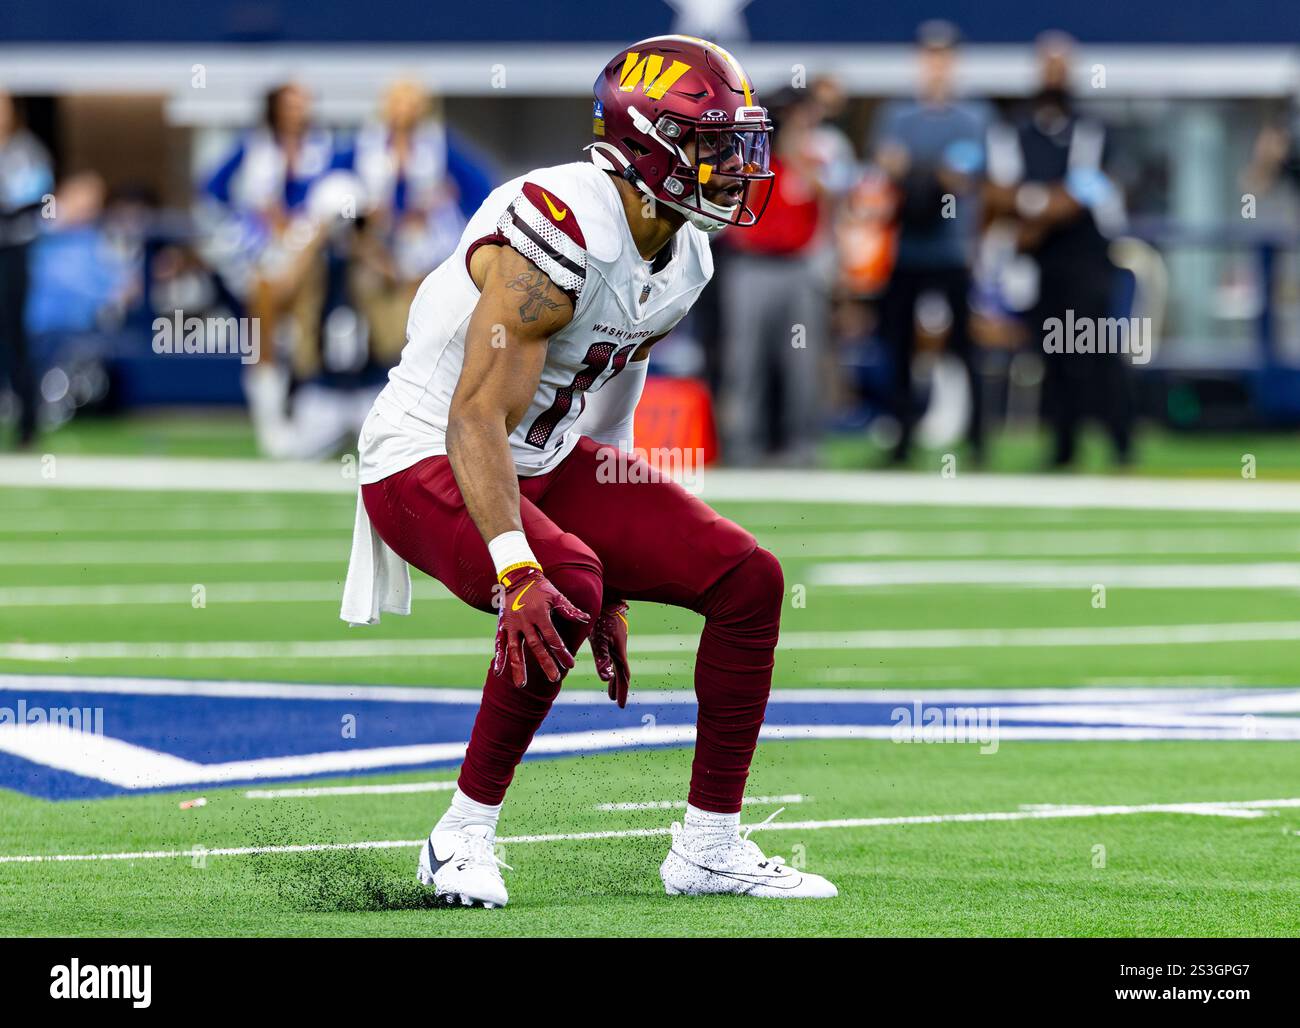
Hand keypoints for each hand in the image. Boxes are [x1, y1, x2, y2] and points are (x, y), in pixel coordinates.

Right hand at [492, 565, 588, 686]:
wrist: (517, 576)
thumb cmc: (540, 587)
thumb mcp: (556, 595)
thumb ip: (569, 609)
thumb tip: (585, 618)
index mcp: (540, 614)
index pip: (552, 638)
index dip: (561, 652)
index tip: (569, 665)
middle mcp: (525, 621)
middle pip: (536, 646)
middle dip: (545, 663)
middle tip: (554, 678)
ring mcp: (511, 625)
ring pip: (515, 649)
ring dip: (518, 667)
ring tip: (522, 685)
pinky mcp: (502, 625)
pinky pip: (499, 643)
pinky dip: (499, 658)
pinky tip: (499, 672)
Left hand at [590, 600, 630, 707]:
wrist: (607, 596)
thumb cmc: (601, 618)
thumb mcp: (599, 639)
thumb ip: (602, 658)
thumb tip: (606, 678)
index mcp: (619, 652)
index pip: (623, 676)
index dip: (622, 691)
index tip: (621, 705)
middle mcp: (621, 648)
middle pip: (622, 672)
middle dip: (619, 687)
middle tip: (617, 700)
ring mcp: (618, 641)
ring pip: (618, 663)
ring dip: (614, 676)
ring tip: (609, 686)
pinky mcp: (612, 635)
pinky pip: (614, 655)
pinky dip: (610, 664)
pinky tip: (607, 662)